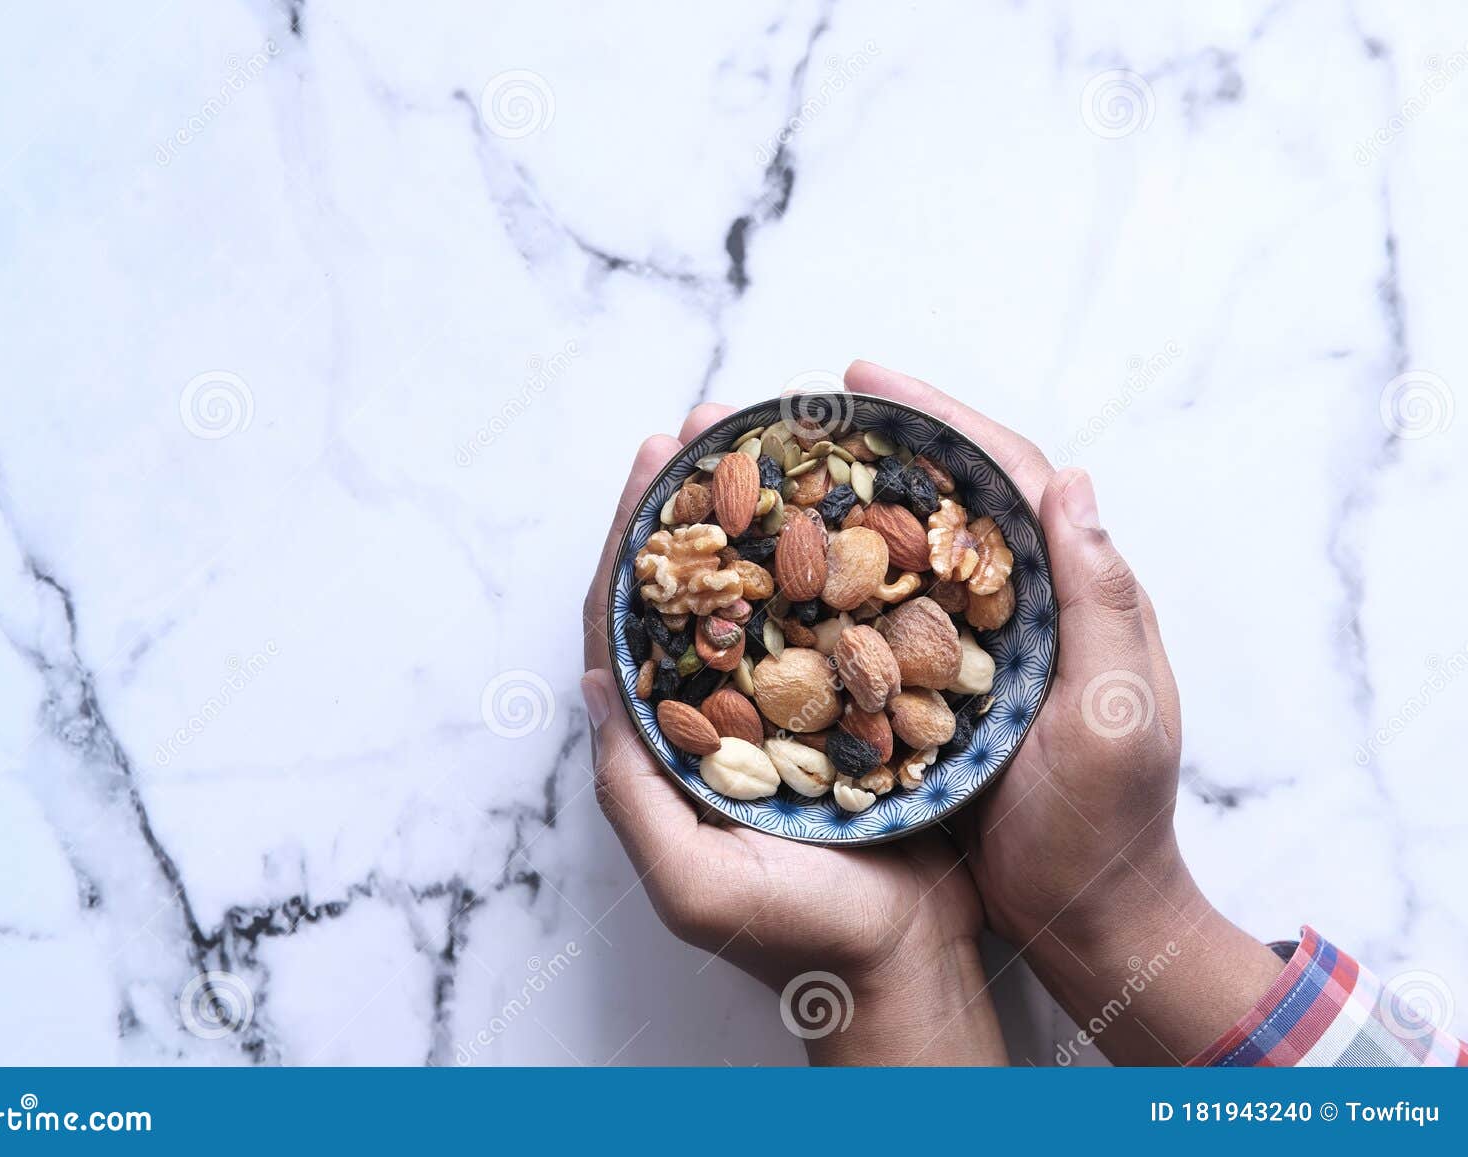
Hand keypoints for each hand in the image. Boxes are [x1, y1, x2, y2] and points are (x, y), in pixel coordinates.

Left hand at [581, 404, 1005, 1065]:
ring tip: (777, 440)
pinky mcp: (845, 707)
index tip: (652, 454)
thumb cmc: (797, 939)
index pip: (629, 617)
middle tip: (715, 419)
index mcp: (667, 742)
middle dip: (695, 498)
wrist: (902, 968)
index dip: (634, 533)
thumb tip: (592, 683)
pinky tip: (850, 512)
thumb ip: (632, 796)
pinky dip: (830, 562)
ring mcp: (781, 704)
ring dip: (761, 514)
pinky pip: (829, 619)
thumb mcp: (693, 884)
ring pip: (760, 590)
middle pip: (691, 584)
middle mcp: (717, 710)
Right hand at [843, 361, 1282, 1064]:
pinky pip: (893, 606)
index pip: (1007, 472)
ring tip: (781, 465)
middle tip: (800, 405)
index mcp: (1074, 591)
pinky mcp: (948, 685)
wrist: (1089, 920)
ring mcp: (986, 642)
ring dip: (854, 496)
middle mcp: (1028, 601)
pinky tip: (793, 565)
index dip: (936, 415)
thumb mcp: (1116, 715)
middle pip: (952, 491)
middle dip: (881, 437)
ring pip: (915, 543)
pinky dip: (847, 572)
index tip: (860, 376)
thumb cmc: (1105, 826)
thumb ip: (1100, 602)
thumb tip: (1073, 479)